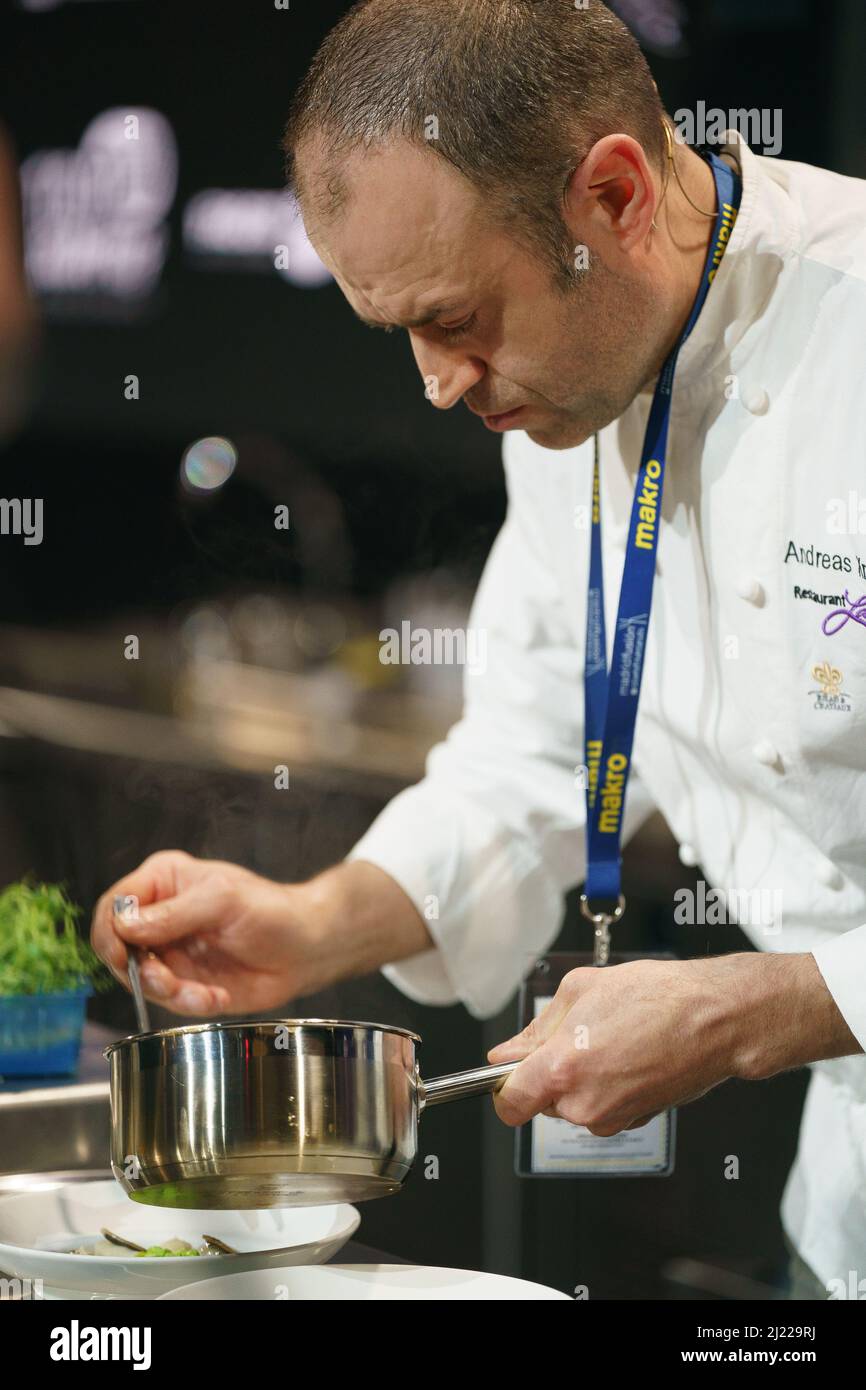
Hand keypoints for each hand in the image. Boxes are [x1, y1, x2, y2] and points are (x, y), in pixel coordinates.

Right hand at [92, 851, 432, 1018]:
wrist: (306, 950)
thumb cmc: (271, 911)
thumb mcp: (222, 900)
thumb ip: (173, 913)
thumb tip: (125, 925)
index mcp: (163, 881)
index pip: (114, 905)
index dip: (112, 932)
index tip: (128, 952)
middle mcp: (159, 916)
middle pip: (116, 949)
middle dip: (141, 971)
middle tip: (168, 980)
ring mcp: (169, 952)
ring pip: (138, 981)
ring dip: (168, 992)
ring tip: (203, 992)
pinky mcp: (184, 982)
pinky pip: (166, 1001)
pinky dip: (188, 1004)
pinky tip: (216, 996)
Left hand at [486, 951, 857, 1133]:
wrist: (715, 1019)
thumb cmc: (657, 997)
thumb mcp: (580, 990)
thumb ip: (535, 1028)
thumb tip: (507, 1054)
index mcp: (562, 1069)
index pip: (508, 1103)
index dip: (503, 1086)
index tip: (510, 1072)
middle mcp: (584, 1104)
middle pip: (541, 1101)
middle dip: (550, 1071)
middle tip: (579, 1034)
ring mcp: (611, 1118)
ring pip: (574, 1104)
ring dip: (582, 1077)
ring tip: (611, 1040)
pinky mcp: (634, 1121)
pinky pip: (602, 1106)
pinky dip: (607, 1086)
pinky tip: (629, 1056)